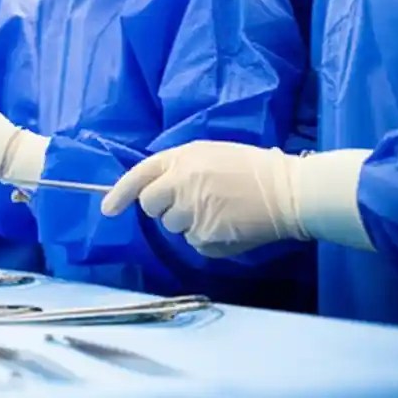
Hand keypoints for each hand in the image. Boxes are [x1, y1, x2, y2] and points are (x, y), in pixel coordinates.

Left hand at [101, 141, 306, 257]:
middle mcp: (181, 182)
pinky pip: (195, 243)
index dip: (120, 193)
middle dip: (163, 208)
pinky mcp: (206, 234)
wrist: (290, 191)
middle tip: (190, 203)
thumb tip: (155, 189)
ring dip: (188, 224)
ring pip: (173, 227)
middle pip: (151, 206)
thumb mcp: (211, 154)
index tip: (107, 208)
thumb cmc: (252, 169)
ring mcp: (192, 210)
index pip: (139, 175)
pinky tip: (229, 226)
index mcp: (182, 158)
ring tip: (219, 211)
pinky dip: (207, 239)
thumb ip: (180, 168)